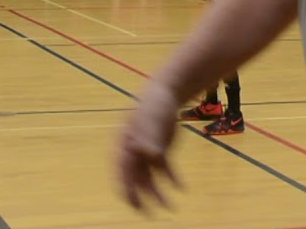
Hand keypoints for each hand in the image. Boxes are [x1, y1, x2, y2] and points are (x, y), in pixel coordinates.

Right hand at [116, 81, 181, 211]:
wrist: (166, 92)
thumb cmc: (154, 103)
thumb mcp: (152, 119)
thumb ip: (150, 137)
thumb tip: (150, 155)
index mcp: (125, 143)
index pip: (122, 169)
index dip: (125, 186)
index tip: (130, 202)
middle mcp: (133, 151)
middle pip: (134, 178)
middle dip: (140, 197)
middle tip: (146, 214)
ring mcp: (146, 152)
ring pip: (150, 177)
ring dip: (158, 193)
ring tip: (170, 207)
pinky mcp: (160, 151)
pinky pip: (164, 170)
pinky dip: (172, 179)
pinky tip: (182, 188)